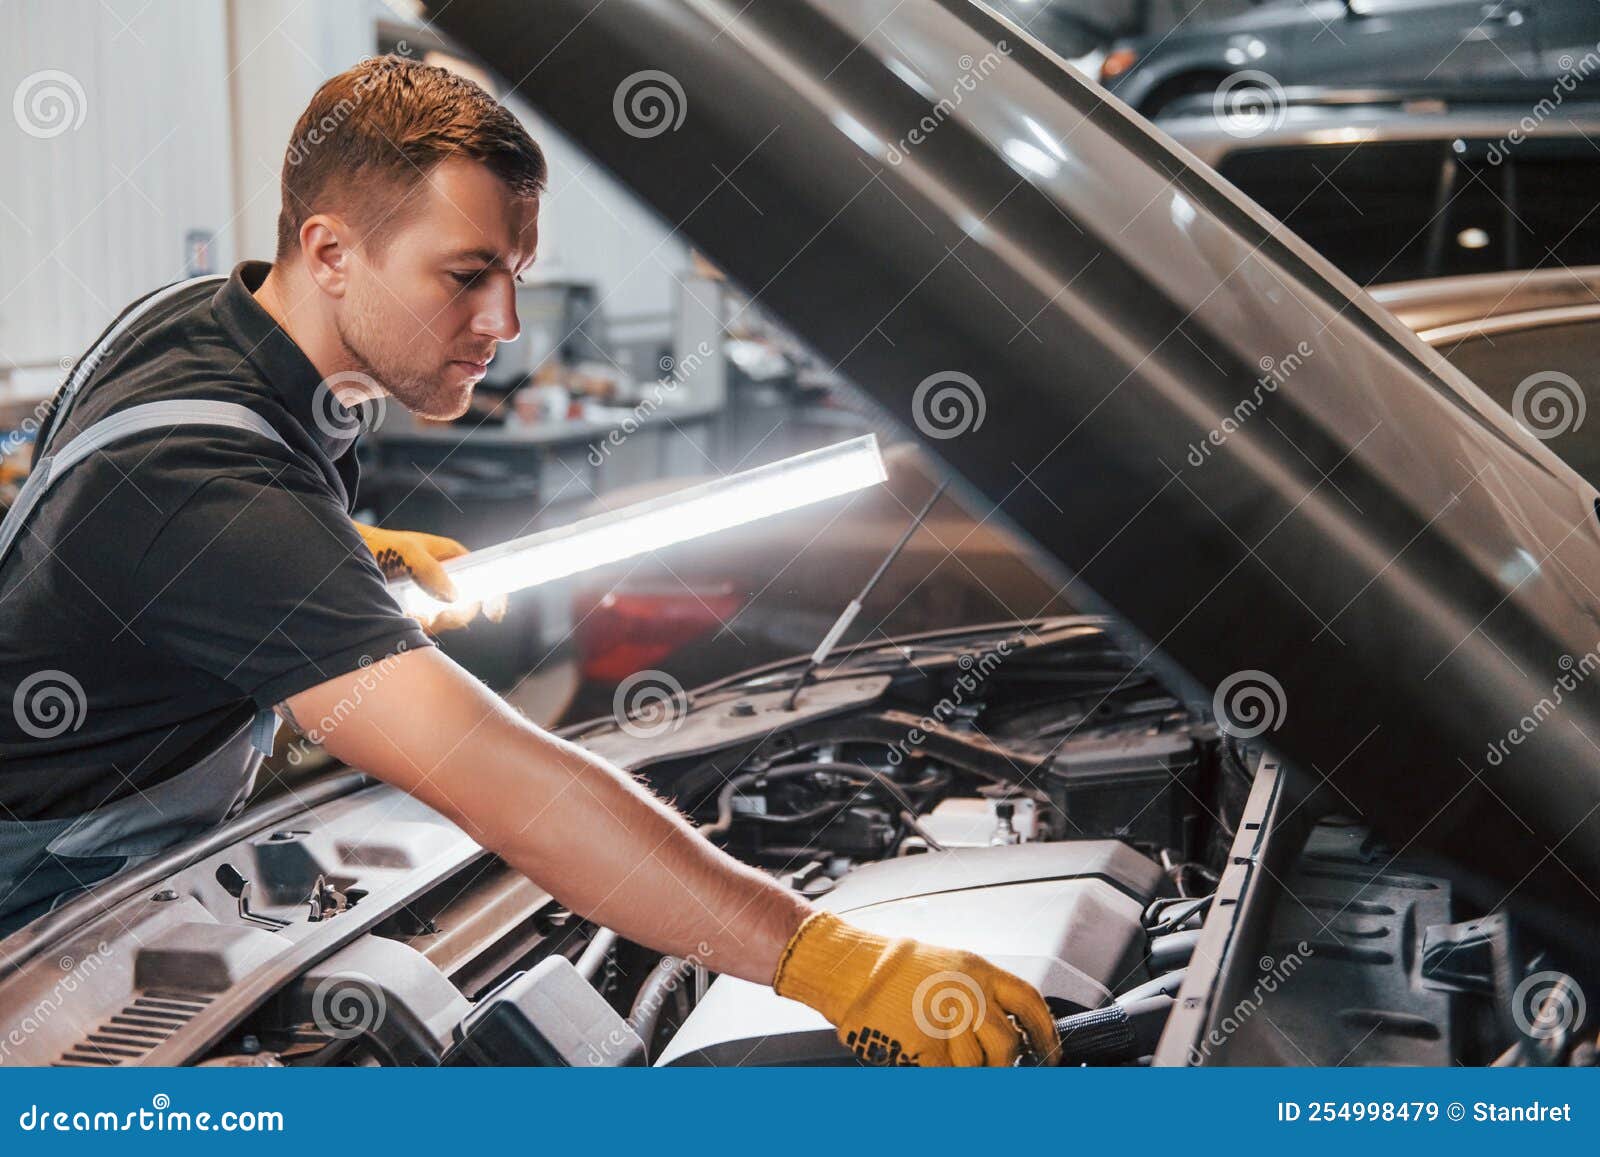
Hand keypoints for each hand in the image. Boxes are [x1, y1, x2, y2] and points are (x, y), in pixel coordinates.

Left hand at [352, 522, 507, 632]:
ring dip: (434, 624)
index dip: (495, 596)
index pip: (486, 577)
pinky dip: (418, 628)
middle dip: (456, 616)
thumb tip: (454, 596)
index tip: (493, 614)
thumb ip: (429, 569)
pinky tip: (405, 619)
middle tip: (438, 617)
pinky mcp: (417, 613)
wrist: (347, 558)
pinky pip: (427, 628)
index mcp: (454, 558)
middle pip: (468, 606)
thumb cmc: (380, 546)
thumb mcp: (406, 551)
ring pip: (448, 621)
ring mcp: (432, 598)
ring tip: (412, 615)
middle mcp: (447, 579)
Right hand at [773, 911, 1057, 1065]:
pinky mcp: (925, 1048)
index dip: (1045, 1033)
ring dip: (965, 1067)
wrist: (850, 969)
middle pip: (1007, 1044)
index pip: (1030, 1003)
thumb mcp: (948, 966)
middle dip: (1002, 1063)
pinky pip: (948, 1075)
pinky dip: (943, 1074)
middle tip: (990, 1067)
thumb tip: (1007, 1025)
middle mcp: (968, 995)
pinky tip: (931, 1064)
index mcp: (977, 971)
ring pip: (977, 1065)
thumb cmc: (891, 967)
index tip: (1049, 1051)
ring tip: (945, 1054)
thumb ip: (981, 993)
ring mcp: (947, 1023)